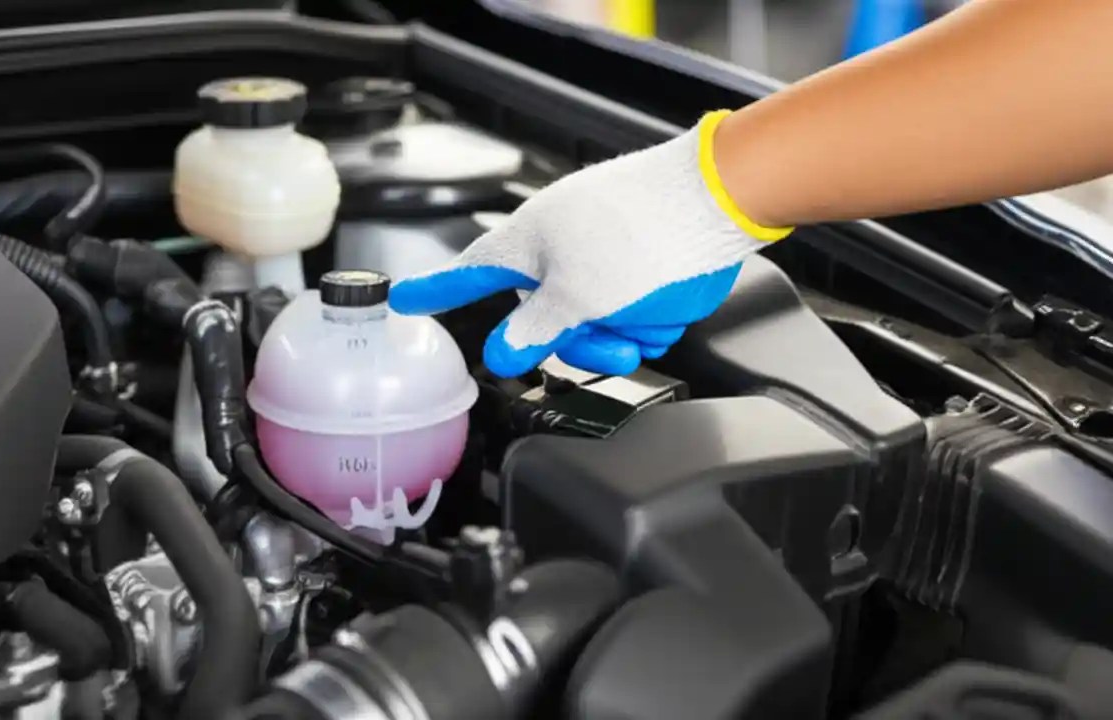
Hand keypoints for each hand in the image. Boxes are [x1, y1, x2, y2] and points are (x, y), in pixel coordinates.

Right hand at [389, 112, 790, 377]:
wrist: (723, 199)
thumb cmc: (644, 234)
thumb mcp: (576, 299)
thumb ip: (534, 331)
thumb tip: (500, 352)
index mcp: (530, 240)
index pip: (469, 272)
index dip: (437, 291)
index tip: (406, 299)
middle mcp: (561, 242)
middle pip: (544, 314)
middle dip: (579, 338)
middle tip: (609, 342)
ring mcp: (604, 249)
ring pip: (592, 318)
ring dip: (620, 332)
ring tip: (646, 322)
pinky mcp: (643, 258)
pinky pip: (630, 308)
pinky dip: (648, 318)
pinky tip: (668, 307)